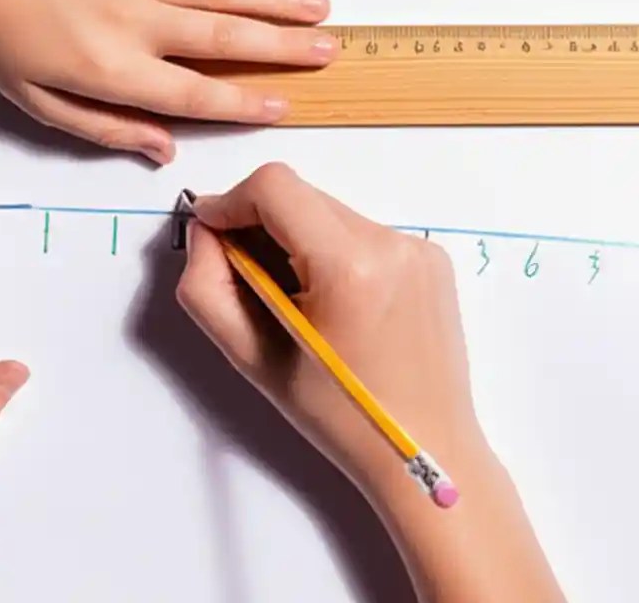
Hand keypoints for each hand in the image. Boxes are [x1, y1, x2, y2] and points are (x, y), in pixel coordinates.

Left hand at [0, 0, 336, 164]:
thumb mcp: (37, 101)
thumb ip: (104, 128)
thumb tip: (163, 150)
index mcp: (111, 70)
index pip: (193, 94)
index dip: (243, 103)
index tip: (283, 106)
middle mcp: (135, 22)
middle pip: (223, 40)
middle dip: (281, 49)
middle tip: (326, 54)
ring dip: (276, 0)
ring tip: (320, 8)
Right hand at [176, 164, 565, 602]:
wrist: (428, 450)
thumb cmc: (338, 416)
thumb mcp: (253, 356)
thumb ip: (208, 285)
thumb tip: (205, 230)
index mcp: (349, 265)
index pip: (274, 187)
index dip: (231, 203)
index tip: (213, 237)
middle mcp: (391, 242)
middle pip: (303, 197)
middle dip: (263, 226)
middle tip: (250, 281)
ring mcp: (418, 248)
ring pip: (332, 215)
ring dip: (299, 242)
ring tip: (299, 304)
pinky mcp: (433, 260)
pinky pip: (365, 236)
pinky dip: (337, 256)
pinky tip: (339, 308)